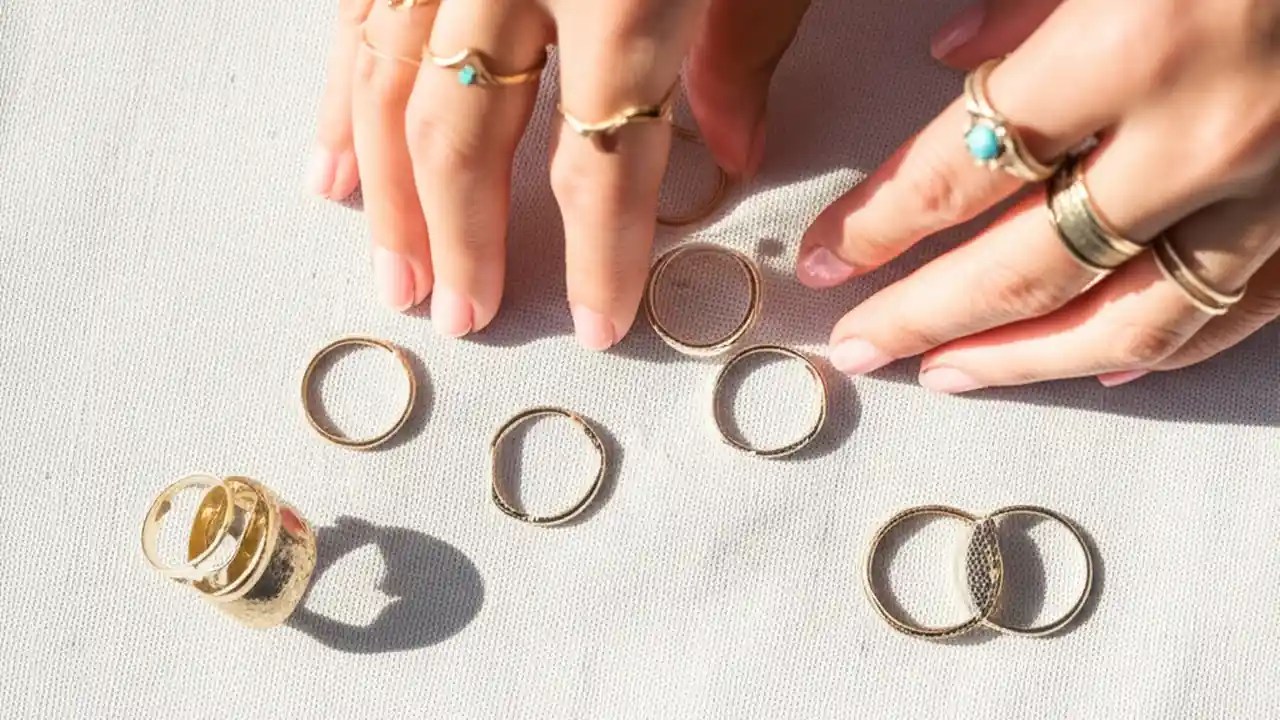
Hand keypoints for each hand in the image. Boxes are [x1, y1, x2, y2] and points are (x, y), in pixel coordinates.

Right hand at [310, 0, 809, 348]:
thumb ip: (744, 43)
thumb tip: (731, 150)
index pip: (601, 162)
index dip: (598, 255)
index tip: (594, 325)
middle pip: (466, 136)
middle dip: (458, 239)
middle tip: (459, 315)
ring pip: (391, 84)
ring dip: (382, 188)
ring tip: (387, 270)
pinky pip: (357, 17)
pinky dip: (340, 93)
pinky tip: (334, 159)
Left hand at [798, 0, 1279, 391]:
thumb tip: (955, 62)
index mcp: (1137, 38)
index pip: (958, 168)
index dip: (878, 227)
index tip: (826, 262)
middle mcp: (1207, 134)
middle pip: (1023, 265)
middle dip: (924, 315)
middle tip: (859, 348)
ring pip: (1127, 320)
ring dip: (1022, 361)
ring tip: (943, 377)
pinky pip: (1233, 314)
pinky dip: (1154, 349)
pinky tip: (1091, 367)